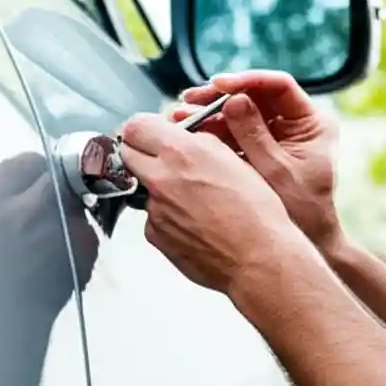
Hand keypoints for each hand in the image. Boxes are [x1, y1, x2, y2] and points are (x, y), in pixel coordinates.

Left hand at [0, 153, 97, 317]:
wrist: (16, 309)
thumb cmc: (56, 281)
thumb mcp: (82, 244)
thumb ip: (78, 210)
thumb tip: (76, 187)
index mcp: (37, 208)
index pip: (58, 168)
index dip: (72, 168)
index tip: (80, 175)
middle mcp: (4, 201)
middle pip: (25, 161)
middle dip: (43, 168)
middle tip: (56, 181)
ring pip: (5, 170)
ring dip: (24, 175)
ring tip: (36, 192)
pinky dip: (8, 189)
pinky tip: (19, 204)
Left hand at [119, 112, 303, 295]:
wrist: (258, 259)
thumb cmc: (256, 213)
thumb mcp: (235, 159)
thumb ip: (202, 143)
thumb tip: (187, 139)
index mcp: (182, 153)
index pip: (136, 126)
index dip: (145, 128)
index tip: (152, 133)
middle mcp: (161, 178)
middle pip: (127, 153)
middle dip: (143, 152)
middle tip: (165, 160)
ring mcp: (154, 209)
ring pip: (141, 186)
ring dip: (158, 186)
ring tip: (193, 199)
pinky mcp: (154, 235)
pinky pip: (152, 216)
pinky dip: (166, 216)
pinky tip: (194, 223)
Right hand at [173, 70, 342, 250]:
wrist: (300, 243)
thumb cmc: (301, 212)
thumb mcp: (277, 171)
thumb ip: (255, 136)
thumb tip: (234, 101)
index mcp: (311, 122)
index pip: (279, 86)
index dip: (248, 80)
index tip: (220, 84)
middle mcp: (294, 124)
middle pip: (254, 95)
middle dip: (221, 96)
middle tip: (192, 98)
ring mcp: (274, 136)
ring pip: (239, 112)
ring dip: (210, 113)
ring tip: (182, 114)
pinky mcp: (255, 150)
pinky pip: (231, 132)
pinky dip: (210, 132)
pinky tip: (187, 132)